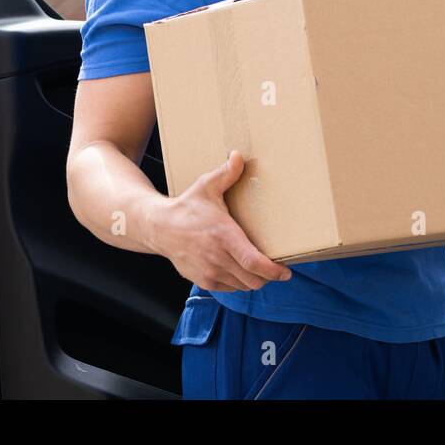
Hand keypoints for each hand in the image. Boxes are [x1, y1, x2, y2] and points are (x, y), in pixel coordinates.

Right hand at [147, 150, 293, 291]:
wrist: (158, 227)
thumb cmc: (186, 207)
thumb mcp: (207, 186)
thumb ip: (227, 173)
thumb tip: (239, 155)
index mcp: (223, 236)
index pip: (253, 262)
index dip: (273, 271)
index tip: (286, 271)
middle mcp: (217, 257)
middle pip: (253, 279)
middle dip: (269, 277)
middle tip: (277, 268)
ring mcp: (209, 272)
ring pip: (242, 286)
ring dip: (254, 279)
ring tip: (260, 267)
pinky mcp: (203, 280)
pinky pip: (229, 288)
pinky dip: (239, 282)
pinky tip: (240, 269)